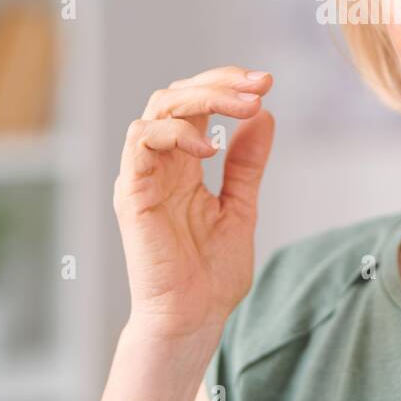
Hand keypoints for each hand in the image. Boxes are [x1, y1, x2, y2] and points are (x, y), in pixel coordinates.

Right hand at [113, 65, 275, 338]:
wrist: (192, 319)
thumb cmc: (210, 274)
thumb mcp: (240, 206)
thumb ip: (247, 163)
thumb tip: (264, 116)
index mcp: (182, 164)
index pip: (195, 104)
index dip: (228, 85)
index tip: (267, 84)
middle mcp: (159, 163)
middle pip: (176, 95)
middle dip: (220, 82)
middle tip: (261, 85)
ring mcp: (143, 175)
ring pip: (158, 107)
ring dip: (204, 98)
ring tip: (246, 107)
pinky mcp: (133, 193)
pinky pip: (141, 141)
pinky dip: (175, 133)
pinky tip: (209, 148)